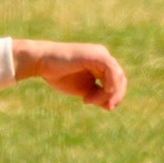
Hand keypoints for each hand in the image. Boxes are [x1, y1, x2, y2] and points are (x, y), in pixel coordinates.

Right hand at [11, 40, 126, 110]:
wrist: (43, 62)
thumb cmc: (59, 75)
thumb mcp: (83, 90)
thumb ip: (97, 96)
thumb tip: (111, 106)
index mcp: (100, 65)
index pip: (117, 82)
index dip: (115, 97)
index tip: (105, 108)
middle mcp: (103, 57)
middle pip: (121, 79)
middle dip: (116, 96)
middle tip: (107, 107)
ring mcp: (100, 54)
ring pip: (117, 76)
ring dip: (109, 93)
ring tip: (90, 99)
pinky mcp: (96, 55)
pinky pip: (111, 70)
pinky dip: (110, 82)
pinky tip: (103, 91)